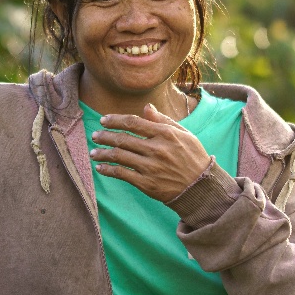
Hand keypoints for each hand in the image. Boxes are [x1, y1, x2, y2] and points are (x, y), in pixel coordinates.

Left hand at [89, 103, 210, 202]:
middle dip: (105, 136)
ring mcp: (151, 167)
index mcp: (165, 134)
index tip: (103, 120)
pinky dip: (108, 170)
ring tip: (93, 152)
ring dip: (102, 153)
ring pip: (119, 156)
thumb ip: (163, 120)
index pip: (134, 123)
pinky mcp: (147, 183)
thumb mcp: (183, 134)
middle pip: (123, 139)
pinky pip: (122, 174)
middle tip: (95, 135)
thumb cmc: (192, 157)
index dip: (115, 120)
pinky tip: (100, 167)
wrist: (201, 187)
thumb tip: (146, 107)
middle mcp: (156, 149)